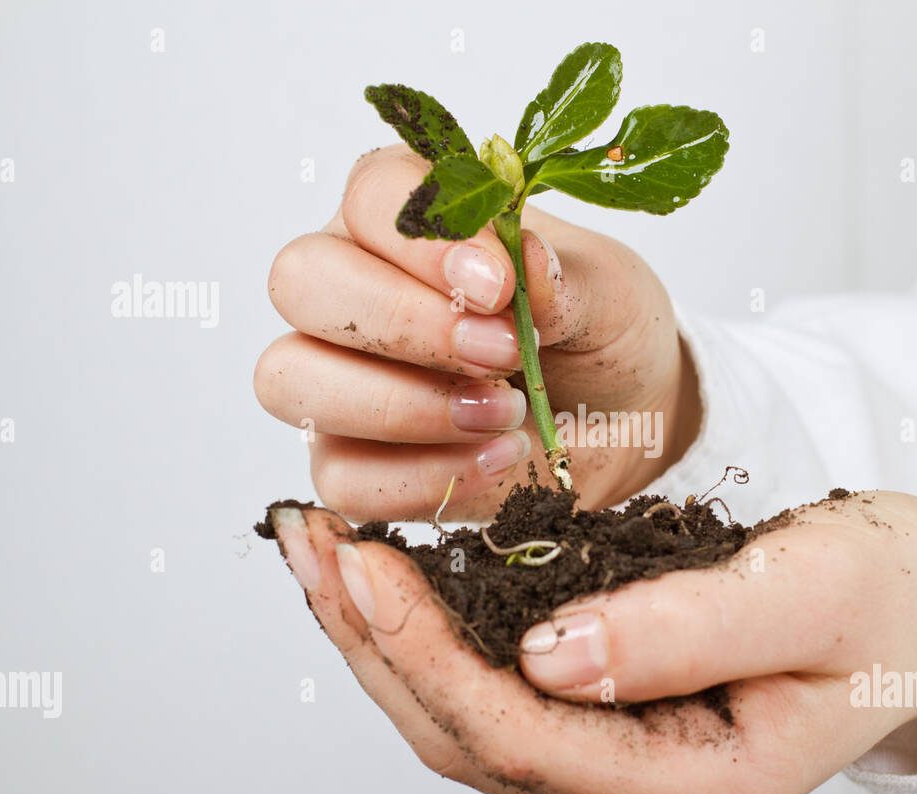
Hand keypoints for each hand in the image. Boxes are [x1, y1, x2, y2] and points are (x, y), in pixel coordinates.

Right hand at [254, 144, 699, 521]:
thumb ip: (564, 280)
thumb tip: (522, 261)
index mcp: (410, 218)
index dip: (424, 242)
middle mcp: (354, 288)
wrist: (626, 423)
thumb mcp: (609, 295)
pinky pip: (340, 477)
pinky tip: (497, 460)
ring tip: (504, 412)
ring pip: (290, 379)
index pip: (370, 194)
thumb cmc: (601, 334)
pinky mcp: (349, 461)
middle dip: (403, 325)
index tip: (499, 285)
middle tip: (502, 354)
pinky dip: (424, 476)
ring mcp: (336, 377)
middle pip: (301, 281)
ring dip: (402, 406)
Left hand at [265, 490, 916, 793]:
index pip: (524, 738)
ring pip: (472, 720)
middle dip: (377, 645)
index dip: (426, 655)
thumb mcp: (816, 593)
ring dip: (391, 639)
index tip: (360, 566)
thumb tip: (550, 654)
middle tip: (310, 548)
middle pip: (471, 739)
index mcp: (702, 786)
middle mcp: (649, 792)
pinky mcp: (620, 716)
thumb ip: (686, 631)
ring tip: (327, 555)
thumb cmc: (901, 597)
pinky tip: (401, 577)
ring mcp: (629, 761)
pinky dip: (440, 630)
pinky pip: (503, 688)